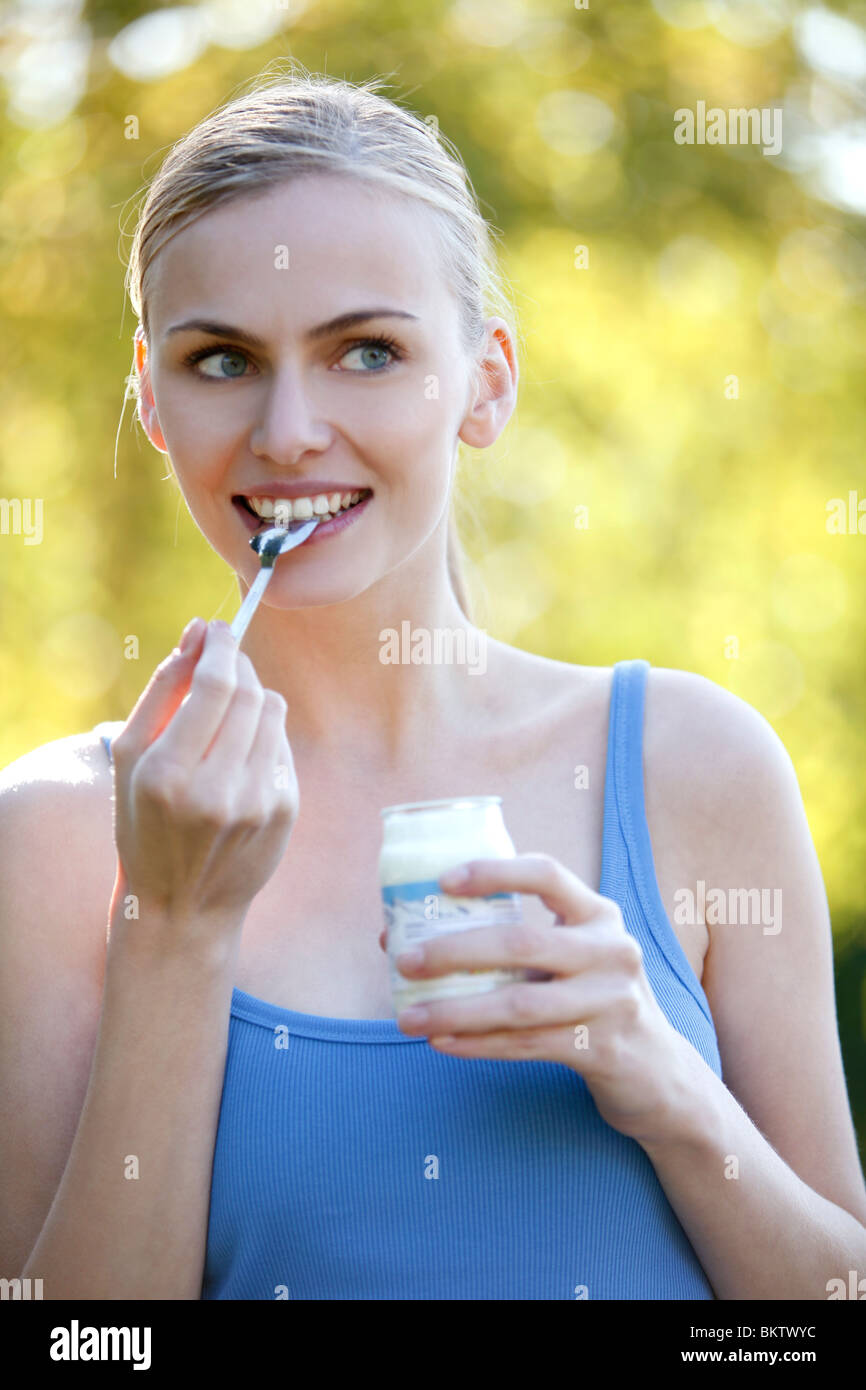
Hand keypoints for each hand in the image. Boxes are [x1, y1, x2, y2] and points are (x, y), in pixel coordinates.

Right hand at [109, 618, 297, 950]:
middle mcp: (217, 790)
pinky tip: (239, 753)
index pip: (213, 685)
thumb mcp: (130, 759)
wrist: (182, 906)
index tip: (217, 628)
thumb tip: (198, 632)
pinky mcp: (285, 810)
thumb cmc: (145, 823)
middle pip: (248, 692)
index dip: (220, 646)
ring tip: (227, 710)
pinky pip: (281, 742)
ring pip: (272, 711)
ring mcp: (258, 802)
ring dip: (252, 695)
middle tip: (222, 659)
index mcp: (167, 775)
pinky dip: (263, 732)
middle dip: (237, 664)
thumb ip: (162, 689)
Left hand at [380, 853, 693, 1145]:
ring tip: (409, 1017)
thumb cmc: (592, 1001)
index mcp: (599, 914)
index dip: (494, 872)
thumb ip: (512, 942)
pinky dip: (478, 1044)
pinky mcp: (603, 1049)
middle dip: (455, 950)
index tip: (442, 882)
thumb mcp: (572, 958)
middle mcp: (611, 950)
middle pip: (522, 942)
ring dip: (455, 1009)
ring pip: (518, 1004)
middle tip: (405, 960)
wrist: (658, 1073)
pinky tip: (442, 1042)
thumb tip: (404, 935)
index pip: (547, 874)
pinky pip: (526, 1044)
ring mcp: (611, 1001)